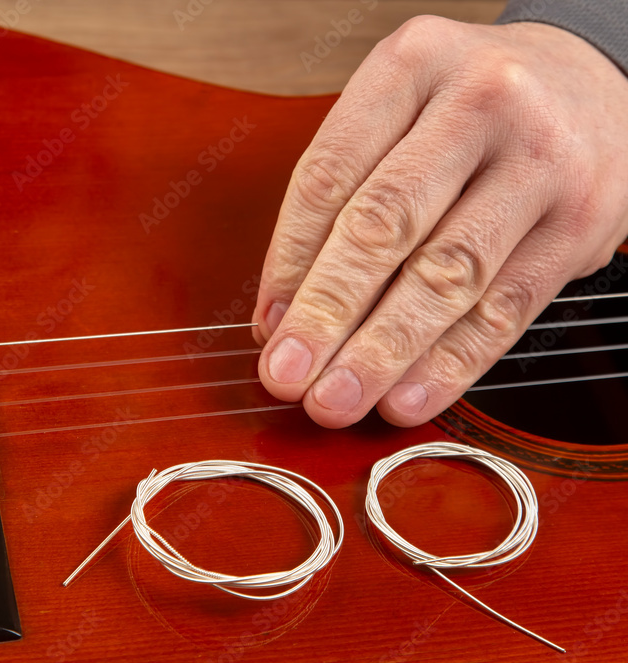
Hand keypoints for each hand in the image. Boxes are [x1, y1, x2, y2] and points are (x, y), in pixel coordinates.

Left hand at [253, 16, 627, 427]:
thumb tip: (283, 311)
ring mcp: (540, 161)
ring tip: (336, 400)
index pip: (330, 174)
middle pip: (385, 223)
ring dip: (382, 351)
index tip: (266, 328)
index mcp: (412, 64)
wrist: (593, 83)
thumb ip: (344, 194)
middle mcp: (481, 102)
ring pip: (447, 274)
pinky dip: (451, 363)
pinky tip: (406, 398)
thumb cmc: (468, 110)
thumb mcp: (400, 112)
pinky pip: (506, 308)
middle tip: (288, 377)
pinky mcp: (582, 223)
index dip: (287, 261)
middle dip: (327, 312)